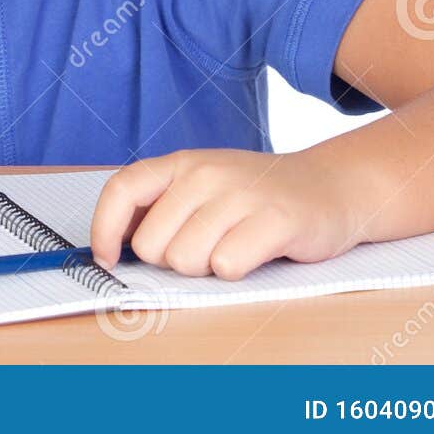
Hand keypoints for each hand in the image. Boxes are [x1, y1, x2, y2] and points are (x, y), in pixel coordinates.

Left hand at [87, 148, 367, 279]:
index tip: (107, 259)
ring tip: (234, 245)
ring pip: (186, 260)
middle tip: (207, 245)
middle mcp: (206, 173)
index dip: (104, 229)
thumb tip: (114, 249)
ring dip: (207, 267)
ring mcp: (241, 194)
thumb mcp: (203, 187)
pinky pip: (227, 265)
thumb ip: (162, 208)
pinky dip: (238, 270)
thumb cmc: (256, 197)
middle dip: (173, 260)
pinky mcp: (275, 219)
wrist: (329, 186)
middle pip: (152, 245)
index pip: (122, 190)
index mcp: (182, 163)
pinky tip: (256, 252)